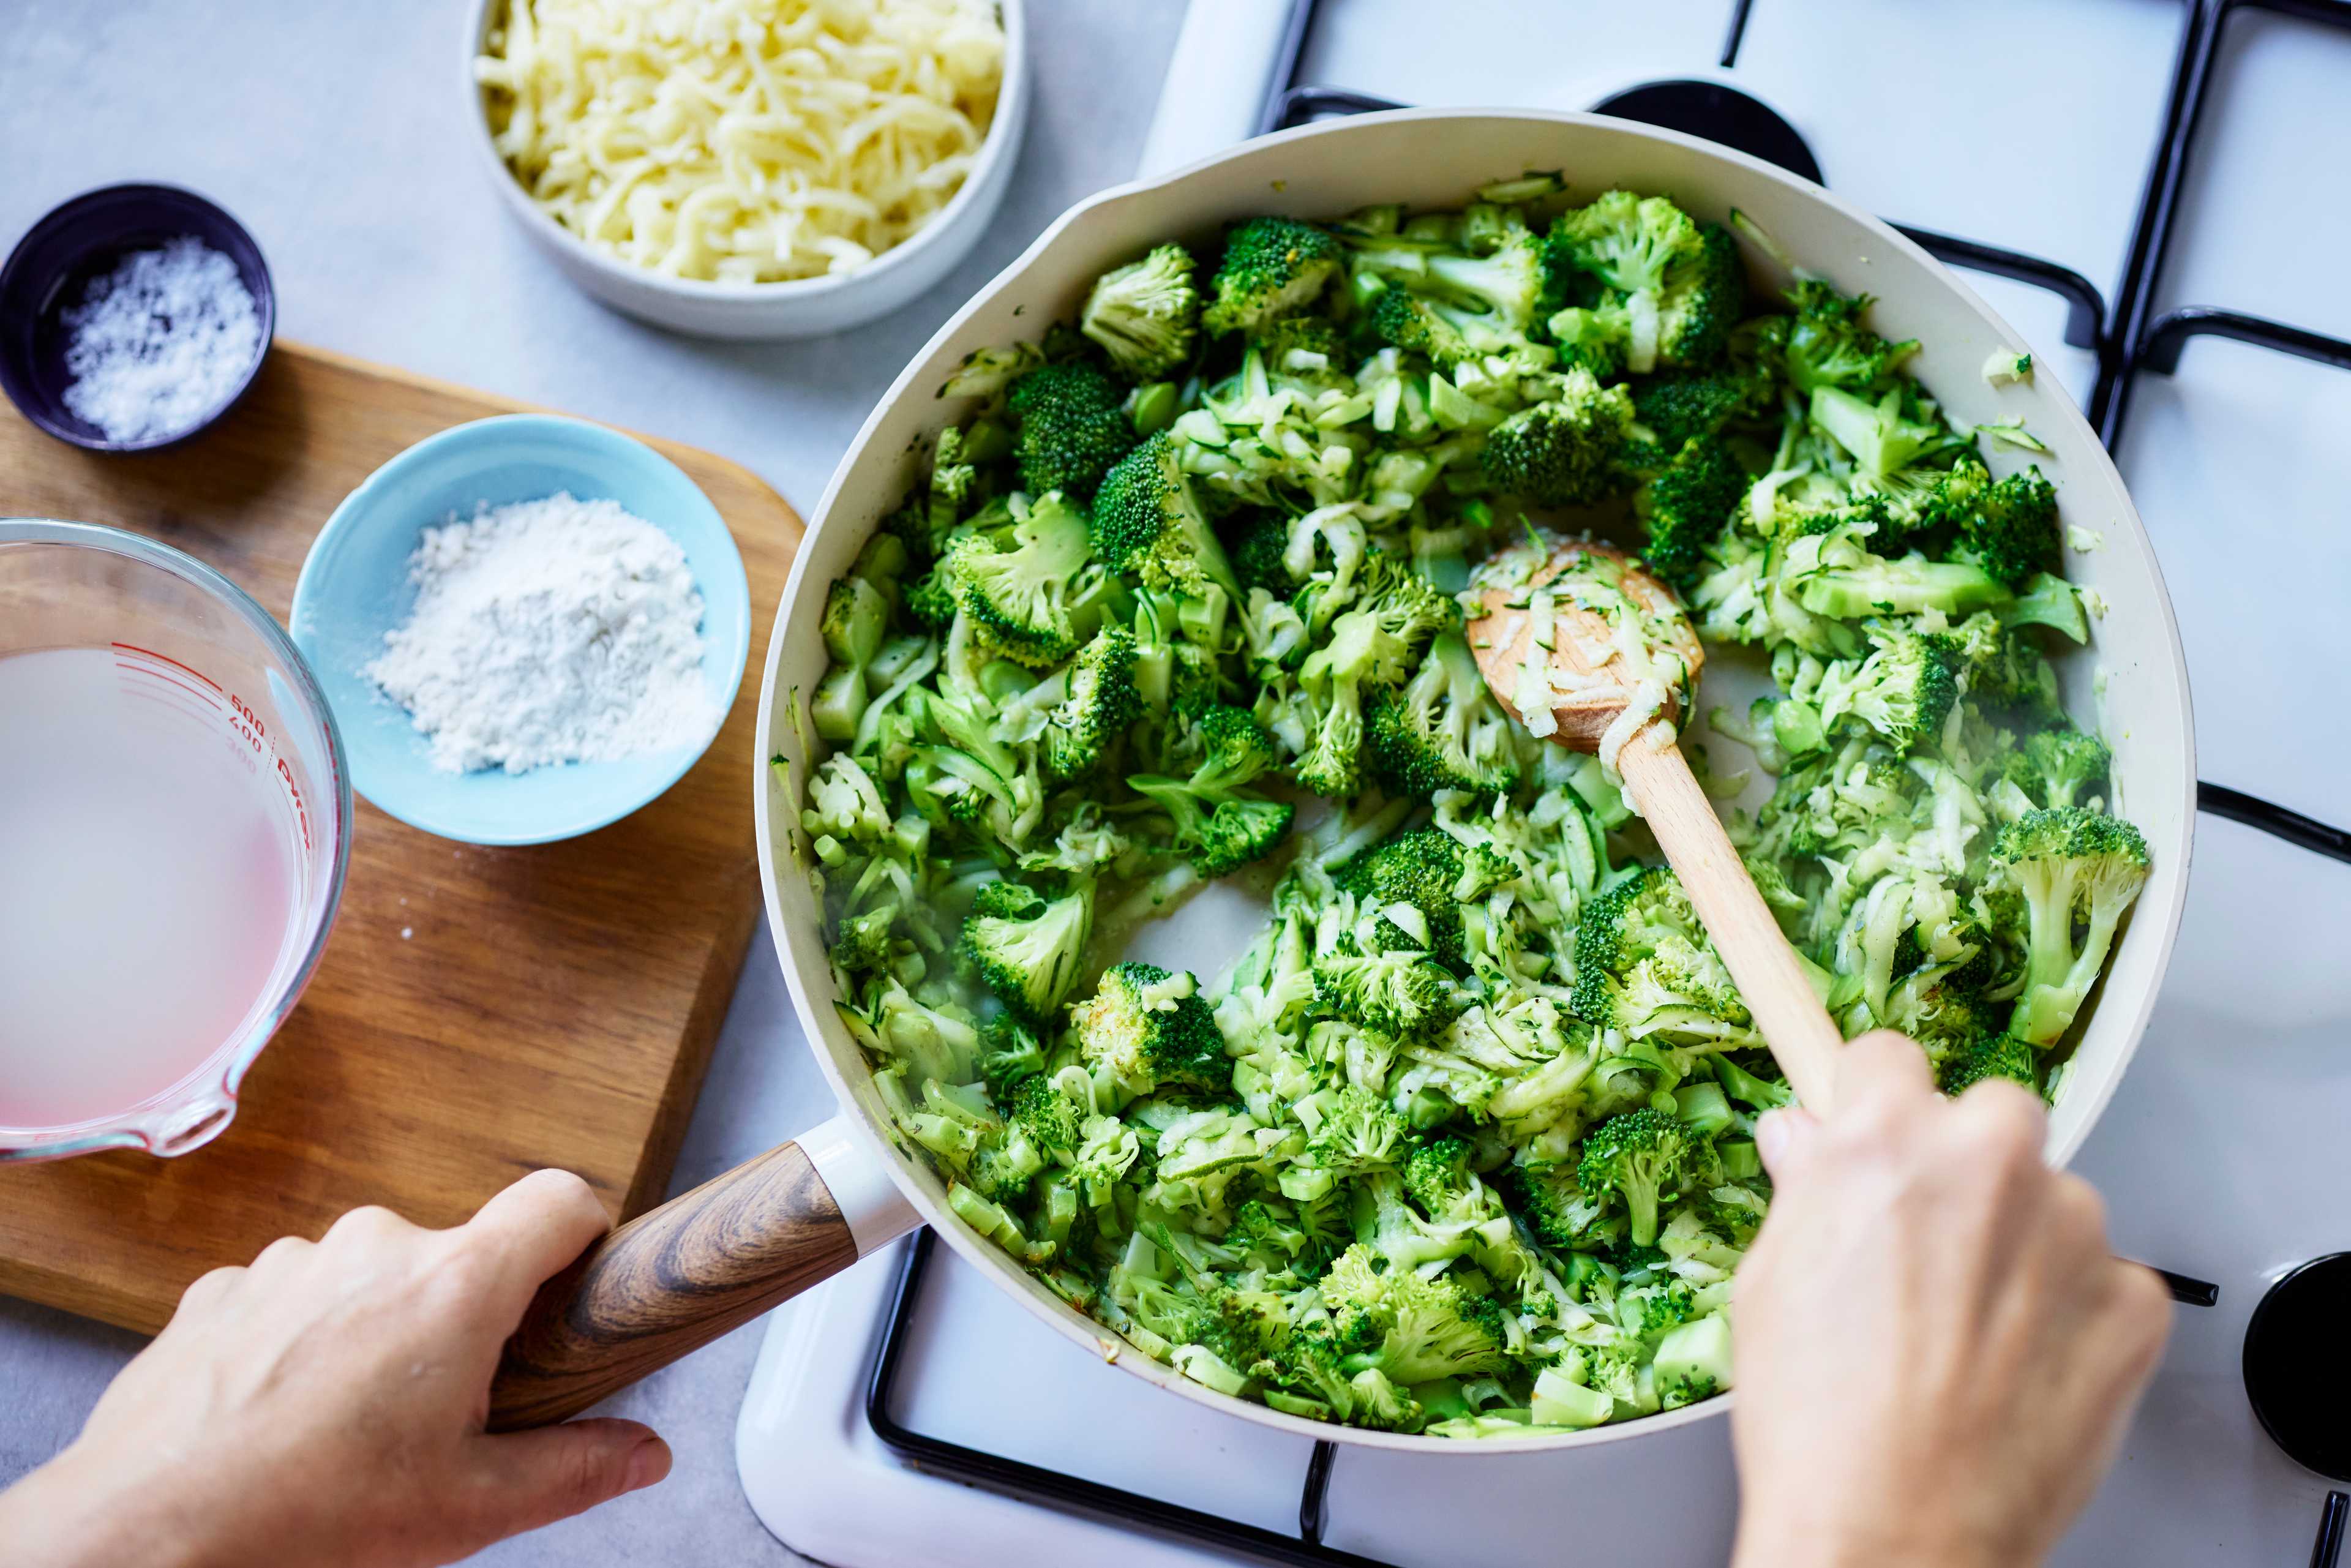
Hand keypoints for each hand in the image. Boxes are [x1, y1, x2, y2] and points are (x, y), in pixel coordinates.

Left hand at [0, 1170, 669, 1567]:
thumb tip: (645, 1455)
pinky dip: (303, 1343)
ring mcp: (292, 1262)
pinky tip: (282, 1419)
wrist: (145, 1537)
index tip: (575, 1286)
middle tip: (445, 1412)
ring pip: (373, 1277)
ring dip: (378, 1332)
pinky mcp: (224, 1288)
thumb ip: (574, 1470)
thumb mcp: (470, 1510)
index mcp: (455, 1286)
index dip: (584, 1233)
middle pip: (461, 1255)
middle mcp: (377, 1246)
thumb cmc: (306, 1522)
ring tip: (349, 1427)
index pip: (558, 1198)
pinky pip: (295, 1296)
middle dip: (467, 1322)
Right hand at [1728, 1032, 2170, 1567]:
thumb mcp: (1769, 1283)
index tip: (1877, 1139)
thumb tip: (1805, 1142)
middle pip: (1992, 1112)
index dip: (1875, 1105)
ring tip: (1974, 1333)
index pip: (1889, 1059)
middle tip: (1933, 1243)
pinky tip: (2022, 1368)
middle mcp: (1987, 1163)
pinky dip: (2074, 1313)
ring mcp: (2073, 1229)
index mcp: (1884, 1141)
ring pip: (2056, 1199)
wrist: (1897, 1532)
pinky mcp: (2133, 1301)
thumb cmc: (1820, 1421)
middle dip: (1968, 1162)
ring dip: (2025, 1242)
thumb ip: (1804, 1192)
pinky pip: (2109, 1278)